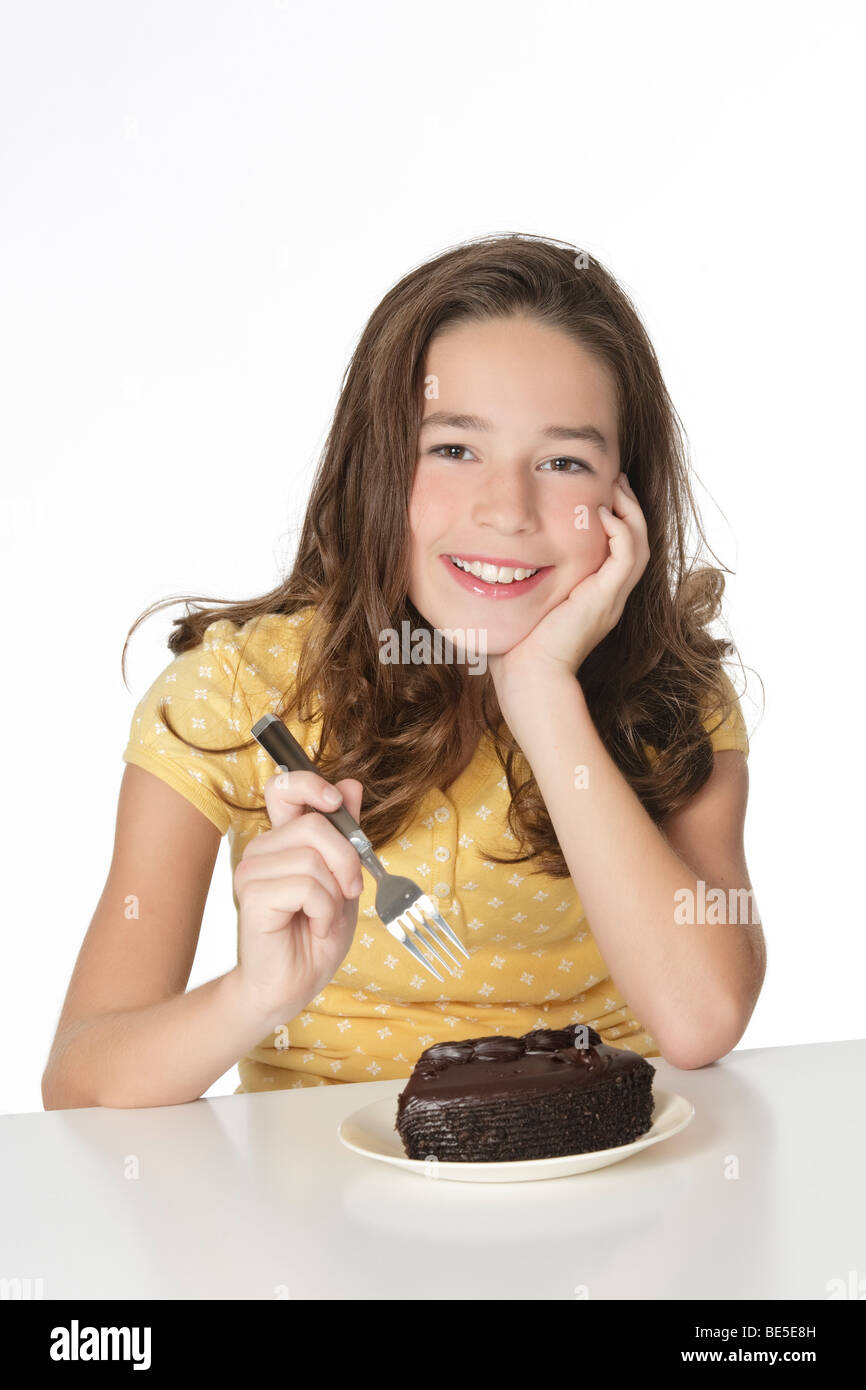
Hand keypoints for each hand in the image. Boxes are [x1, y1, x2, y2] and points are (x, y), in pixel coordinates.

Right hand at [233, 770, 365, 1028]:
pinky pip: (307, 887)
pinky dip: (324, 912)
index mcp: (282, 840)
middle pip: (315, 824)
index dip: (310, 784)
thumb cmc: (315, 934)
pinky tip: (313, 927)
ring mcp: (252, 871)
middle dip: (347, 861)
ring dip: (334, 895)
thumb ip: (346, 834)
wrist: (294, 984)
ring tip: (323, 918)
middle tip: (348, 892)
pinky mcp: (253, 896)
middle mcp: (262, 849)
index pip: (284, 788)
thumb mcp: (344, 879)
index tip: (335, 803)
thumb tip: (351, 785)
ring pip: (314, 858)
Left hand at [488, 474, 649, 693]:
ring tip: (615, 486)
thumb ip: (519, 584)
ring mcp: (612, 598)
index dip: (614, 519)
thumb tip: (490, 563)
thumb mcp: (524, 606)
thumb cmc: (518, 650)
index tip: (598, 493)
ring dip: (629, 511)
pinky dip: (620, 530)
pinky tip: (601, 512)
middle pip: (637, 541)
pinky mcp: (606, 598)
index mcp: (594, 598)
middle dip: (628, 507)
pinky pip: (627, 555)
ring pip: (639, 544)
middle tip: (614, 479)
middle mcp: (610, 596)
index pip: (618, 550)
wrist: (529, 679)